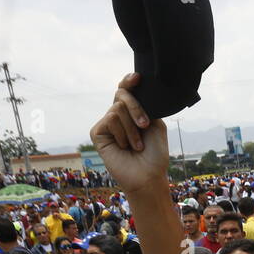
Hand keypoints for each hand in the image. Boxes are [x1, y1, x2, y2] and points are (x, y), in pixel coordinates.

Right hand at [90, 73, 170, 194]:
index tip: (137, 78)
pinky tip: (124, 147)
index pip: (126, 90)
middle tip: (145, 125)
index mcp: (132, 112)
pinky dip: (122, 133)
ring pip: (117, 108)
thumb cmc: (154, 154)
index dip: (129, 81)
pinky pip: (110, 119)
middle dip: (136, 107)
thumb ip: (146, 105)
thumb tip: (134, 90)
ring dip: (132, 128)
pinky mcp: (98, 133)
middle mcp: (118, 116)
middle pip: (121, 94)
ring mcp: (107, 124)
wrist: (148, 175)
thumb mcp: (156, 124)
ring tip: (136, 145)